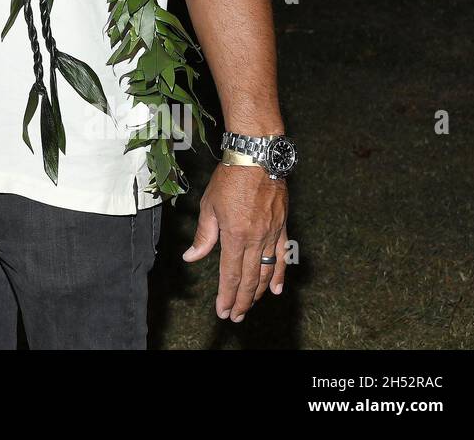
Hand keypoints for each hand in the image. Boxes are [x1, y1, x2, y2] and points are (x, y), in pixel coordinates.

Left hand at [181, 162, 288, 321]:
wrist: (256, 158)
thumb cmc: (229, 179)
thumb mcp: (209, 206)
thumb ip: (204, 236)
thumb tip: (191, 257)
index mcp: (235, 235)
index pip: (230, 274)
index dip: (227, 295)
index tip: (223, 310)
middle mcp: (256, 239)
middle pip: (249, 279)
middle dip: (241, 301)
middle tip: (235, 316)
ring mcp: (271, 234)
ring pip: (266, 272)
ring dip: (258, 292)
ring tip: (249, 306)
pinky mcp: (282, 227)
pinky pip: (282, 256)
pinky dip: (279, 274)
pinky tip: (276, 289)